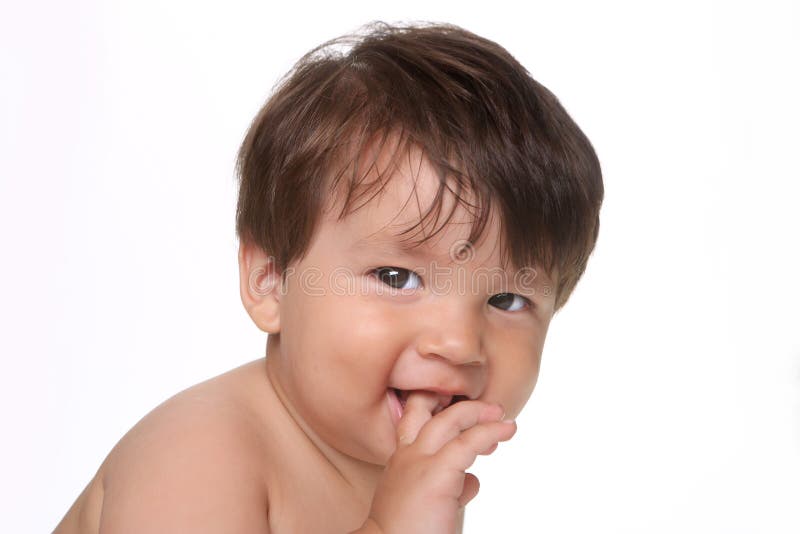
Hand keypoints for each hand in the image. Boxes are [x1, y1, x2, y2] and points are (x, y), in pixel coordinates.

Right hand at [364, 392, 515, 533]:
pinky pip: (469, 442)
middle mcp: (407, 455)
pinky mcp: (438, 472)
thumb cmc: (408, 533)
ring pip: (450, 419)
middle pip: (426, 408)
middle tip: (490, 409)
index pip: (413, 420)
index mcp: (402, 461)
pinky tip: (508, 429)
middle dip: (460, 405)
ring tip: (502, 416)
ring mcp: (420, 461)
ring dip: (479, 413)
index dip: (436, 408)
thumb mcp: (428, 502)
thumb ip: (450, 487)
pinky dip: (491, 431)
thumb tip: (472, 481)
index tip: (465, 414)